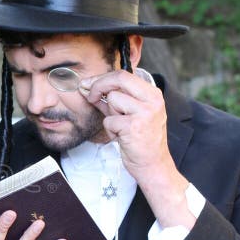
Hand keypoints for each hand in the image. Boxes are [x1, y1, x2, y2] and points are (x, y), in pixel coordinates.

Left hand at [81, 70, 195, 229]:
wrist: (152, 164)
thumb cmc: (140, 140)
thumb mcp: (128, 114)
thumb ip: (110, 100)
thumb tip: (87, 87)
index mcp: (153, 94)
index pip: (124, 75)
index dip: (102, 78)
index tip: (88, 84)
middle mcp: (152, 100)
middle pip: (118, 79)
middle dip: (98, 86)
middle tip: (89, 96)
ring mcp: (145, 112)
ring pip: (112, 100)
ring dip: (109, 114)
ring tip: (120, 127)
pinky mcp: (134, 126)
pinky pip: (109, 120)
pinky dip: (110, 130)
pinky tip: (121, 137)